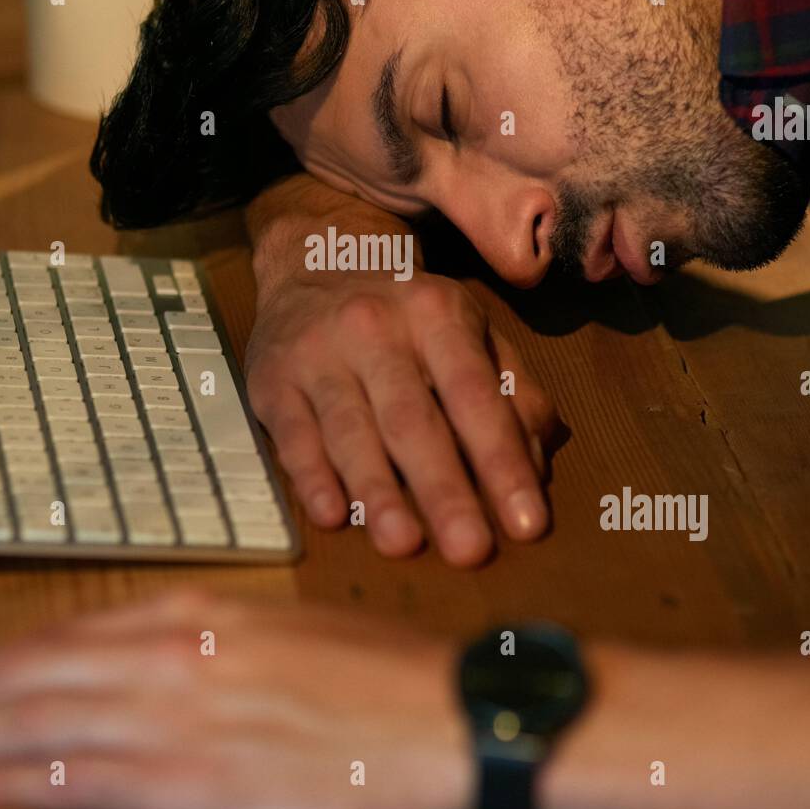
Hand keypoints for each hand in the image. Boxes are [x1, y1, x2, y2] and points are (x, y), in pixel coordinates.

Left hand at [0, 591, 473, 808]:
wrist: (443, 717)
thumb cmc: (373, 676)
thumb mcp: (279, 632)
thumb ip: (199, 647)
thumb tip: (132, 666)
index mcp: (194, 613)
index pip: (62, 634)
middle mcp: (168, 656)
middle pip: (30, 674)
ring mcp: (175, 719)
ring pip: (35, 723)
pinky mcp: (191, 784)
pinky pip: (76, 780)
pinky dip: (8, 782)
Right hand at [246, 263, 557, 566]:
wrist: (314, 258)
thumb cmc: (406, 312)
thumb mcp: (468, 331)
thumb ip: (510, 391)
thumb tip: (537, 461)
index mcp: (436, 314)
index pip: (475, 396)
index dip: (503, 461)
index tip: (527, 523)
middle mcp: (375, 329)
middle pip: (412, 419)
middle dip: (444, 489)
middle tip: (470, 550)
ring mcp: (318, 353)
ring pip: (350, 431)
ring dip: (377, 491)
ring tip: (403, 544)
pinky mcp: (272, 380)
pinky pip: (293, 435)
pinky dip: (311, 477)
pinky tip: (331, 516)